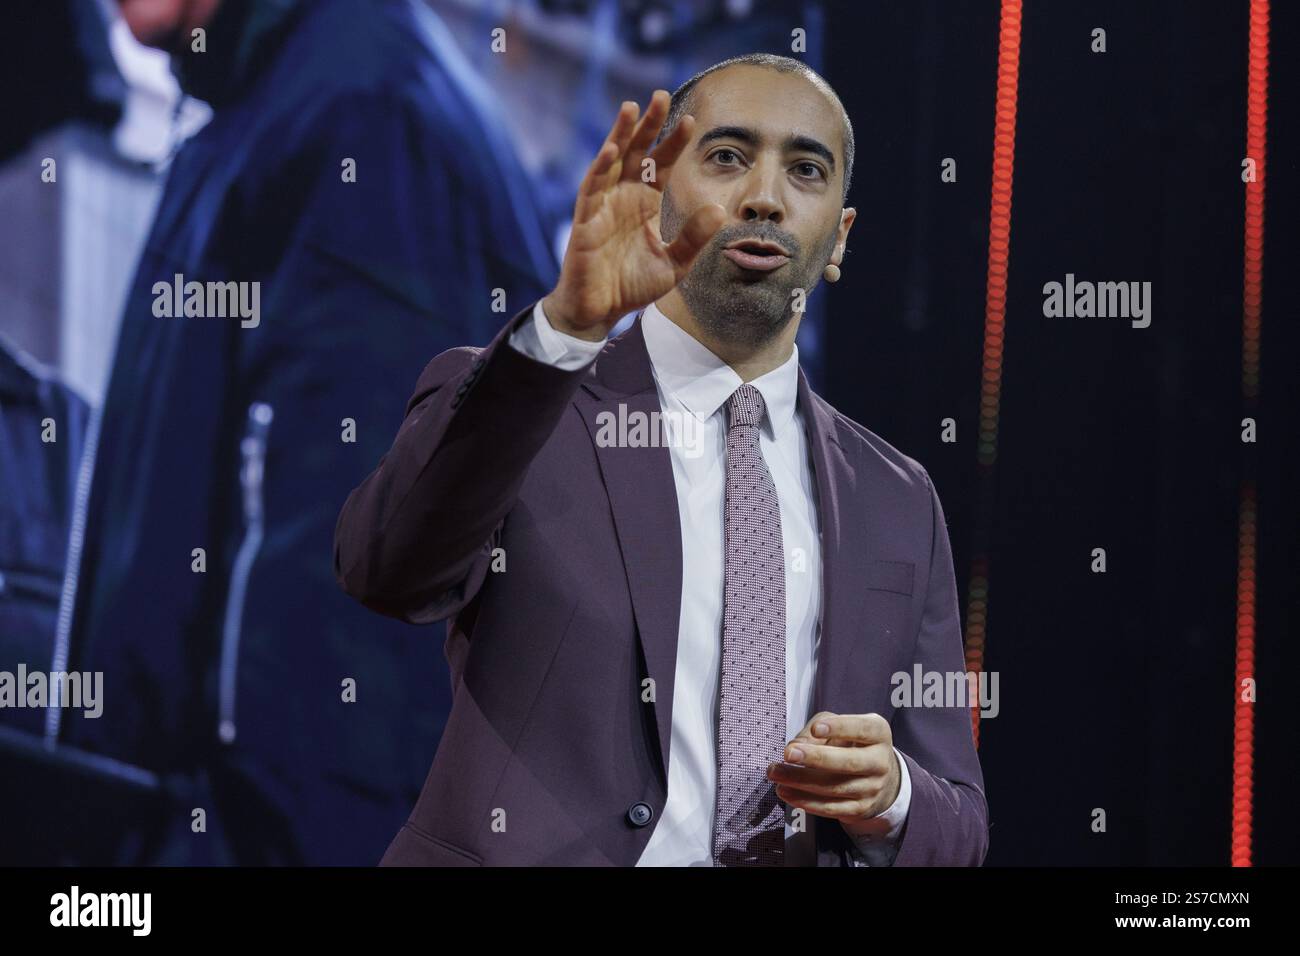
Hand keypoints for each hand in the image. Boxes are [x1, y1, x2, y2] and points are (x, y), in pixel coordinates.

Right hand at [541, 90, 726, 340]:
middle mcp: (624, 197)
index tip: (692, 121)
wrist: (601, 311)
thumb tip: (720, 210)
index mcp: (645, 203)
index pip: (661, 165)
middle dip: (648, 124)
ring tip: (631, 107)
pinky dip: (601, 168)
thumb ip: (694, 238)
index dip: (674, 143)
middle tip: (659, 96)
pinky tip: (612, 150)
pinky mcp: (586, 219)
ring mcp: (603, 205)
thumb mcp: (674, 263)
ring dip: (620, 135)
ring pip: (612, 161)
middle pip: (637, 152)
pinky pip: (592, 188)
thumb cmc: (632, 287)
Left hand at [767, 711, 901, 833]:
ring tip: (776, 773)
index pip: (862, 729)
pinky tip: (786, 792)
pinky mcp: (860, 809)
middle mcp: (880, 762)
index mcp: (878, 733)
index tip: (816, 728)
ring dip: (801, 782)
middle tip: (788, 753)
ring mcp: (872, 788)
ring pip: (834, 788)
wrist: (879, 777)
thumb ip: (817, 728)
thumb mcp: (838, 725)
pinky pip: (831, 808)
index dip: (840, 728)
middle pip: (848, 762)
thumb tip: (795, 746)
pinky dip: (806, 802)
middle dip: (816, 758)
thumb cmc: (851, 742)